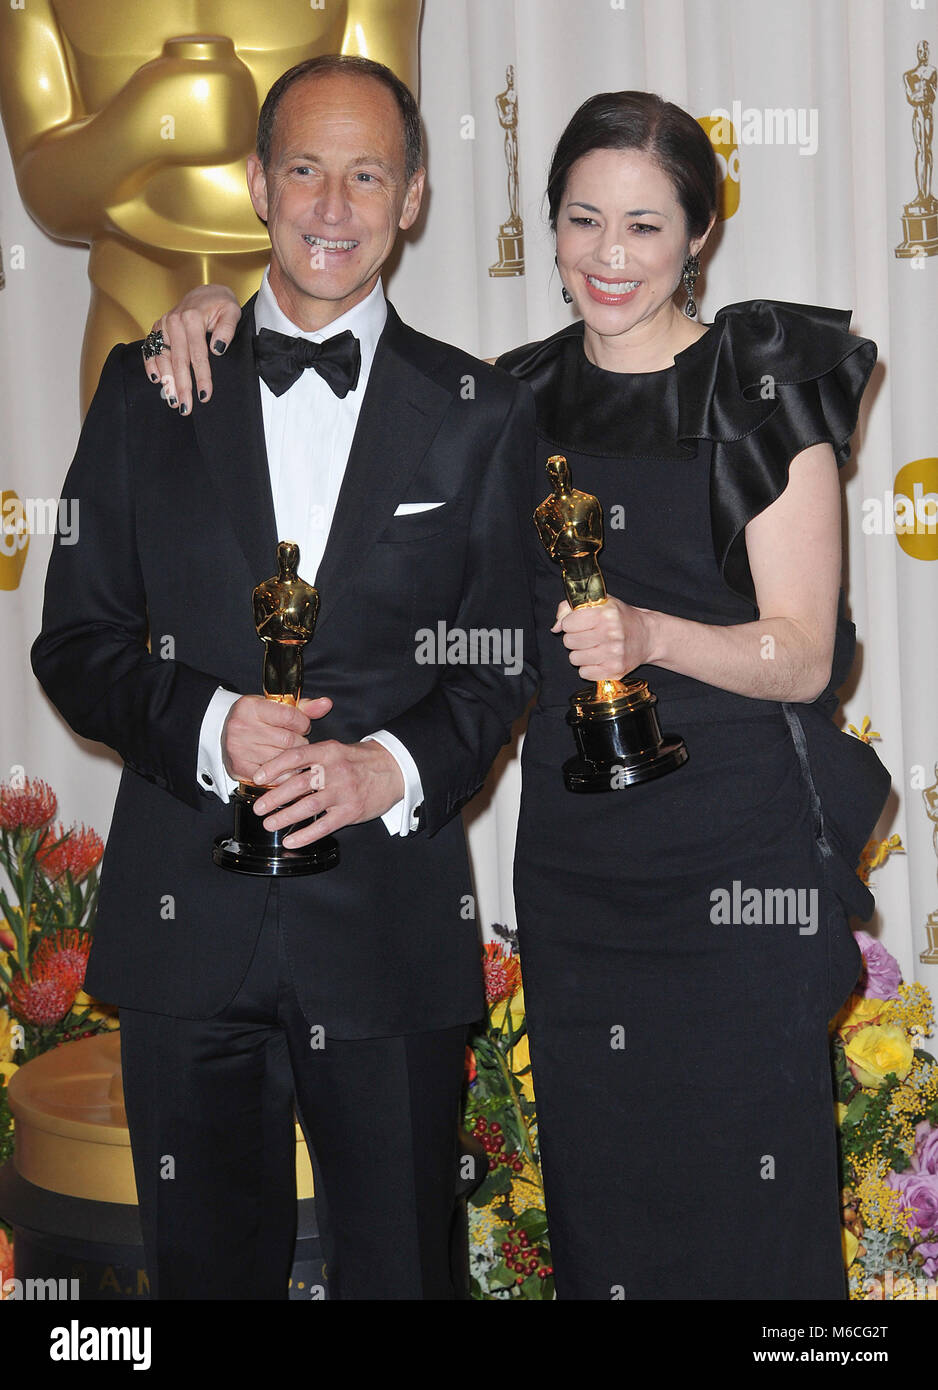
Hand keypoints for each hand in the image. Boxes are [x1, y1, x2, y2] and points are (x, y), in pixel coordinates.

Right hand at [142, 285, 242, 413]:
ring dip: (166, 381)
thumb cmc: (220, 304)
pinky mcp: (158, 328)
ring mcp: (163, 325)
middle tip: (185, 407)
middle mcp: (174, 321)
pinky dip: (151, 365)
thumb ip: (227, 330)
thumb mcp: (231, 311)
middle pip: (178, 360)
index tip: (205, 395)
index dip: (201, 377)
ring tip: (172, 400)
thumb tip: (218, 349)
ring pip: (162, 358)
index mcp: (192, 318)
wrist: (205, 293)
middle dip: (181, 386)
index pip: (197, 354)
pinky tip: (156, 381)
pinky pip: (150, 349)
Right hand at [222, 695, 329, 783]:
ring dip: (293, 760)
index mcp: (250, 707)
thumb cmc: (257, 721)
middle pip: (288, 741)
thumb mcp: (276, 708)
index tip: (301, 726)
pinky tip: (283, 768)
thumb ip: (304, 707)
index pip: (290, 716)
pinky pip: (274, 777)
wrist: (225, 736)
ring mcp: (238, 748)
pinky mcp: (239, 767)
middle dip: (299, 743)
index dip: (303, 723)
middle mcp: (241, 726)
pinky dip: (284, 775)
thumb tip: (326, 704)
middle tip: (295, 742)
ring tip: (289, 754)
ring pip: (283, 760)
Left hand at [252, 740, 405, 847]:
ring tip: (269, 824)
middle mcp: (335, 770)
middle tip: (259, 807)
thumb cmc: (362, 761)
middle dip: (274, 796)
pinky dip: (305, 835)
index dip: (273, 767)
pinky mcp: (352, 811)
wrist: (395, 769)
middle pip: (298, 783)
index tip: (258, 778)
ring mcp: (344, 792)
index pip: (295, 756)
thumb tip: (282, 772)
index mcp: (328, 751)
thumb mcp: (337, 750)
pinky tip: (291, 840)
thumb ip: (313, 759)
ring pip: (308, 806)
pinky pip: (324, 826)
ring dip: (285, 816)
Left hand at [552, 597, 653, 681]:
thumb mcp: (600, 602)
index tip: (579, 623)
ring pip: (574, 659)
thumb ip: (571, 607)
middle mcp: (611, 633)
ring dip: (580, 654)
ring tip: (593, 647)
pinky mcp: (615, 671)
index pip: (568, 623)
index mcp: (606, 614)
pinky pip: (584, 673)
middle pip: (569, 642)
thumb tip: (555, 627)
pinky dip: (588, 667)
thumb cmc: (621, 618)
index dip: (570, 623)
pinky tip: (598, 659)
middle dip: (574, 638)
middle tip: (587, 636)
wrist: (648, 636)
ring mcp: (614, 654)